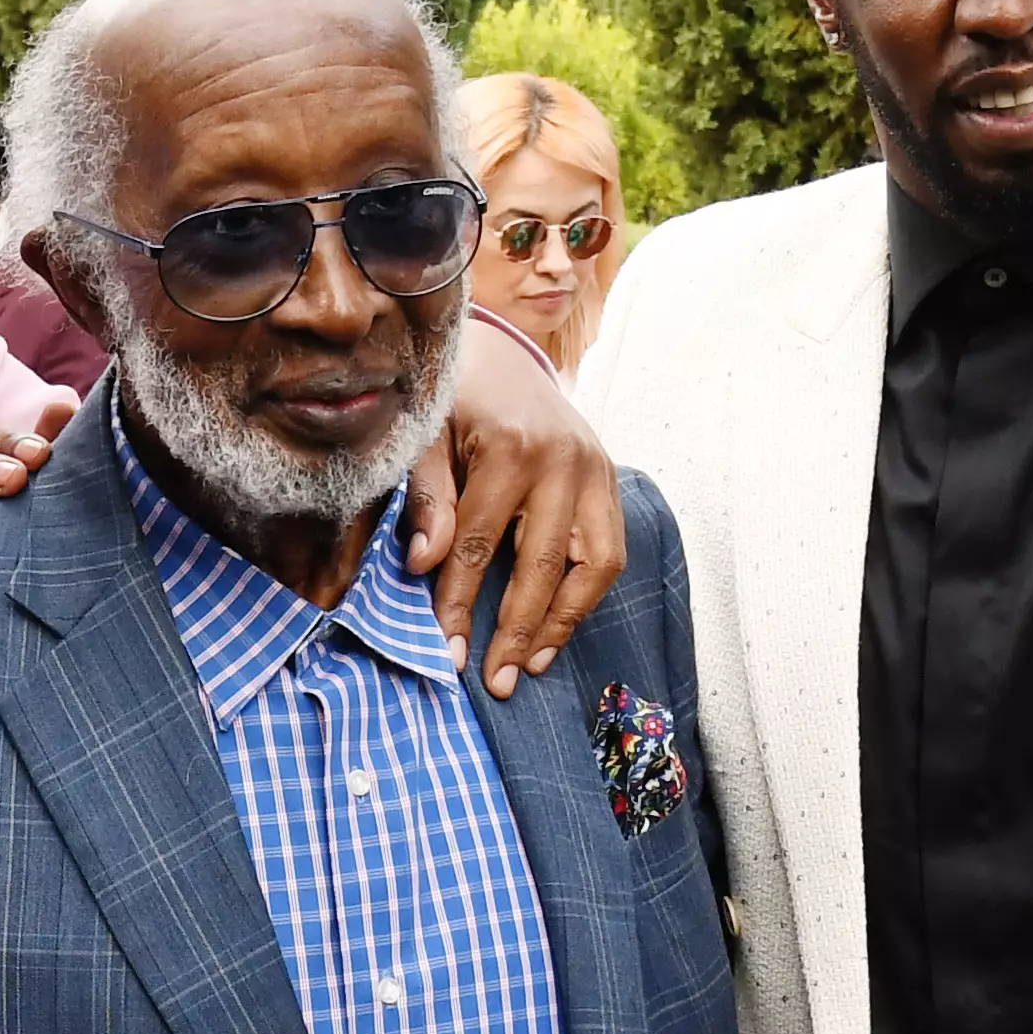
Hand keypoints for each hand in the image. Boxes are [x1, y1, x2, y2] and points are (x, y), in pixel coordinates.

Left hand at [405, 315, 625, 695]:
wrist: (500, 353)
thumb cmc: (453, 399)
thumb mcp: (424, 436)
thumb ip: (426, 497)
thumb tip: (421, 564)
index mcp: (510, 446)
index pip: (479, 545)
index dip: (461, 604)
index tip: (447, 652)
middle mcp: (563, 460)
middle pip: (542, 564)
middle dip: (517, 629)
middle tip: (495, 680)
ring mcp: (596, 471)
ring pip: (594, 565)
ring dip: (563, 623)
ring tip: (531, 666)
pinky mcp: (611, 481)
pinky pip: (610, 553)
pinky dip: (586, 598)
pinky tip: (556, 632)